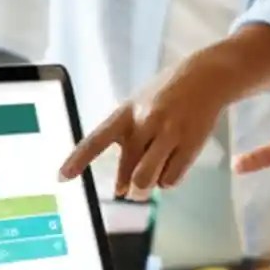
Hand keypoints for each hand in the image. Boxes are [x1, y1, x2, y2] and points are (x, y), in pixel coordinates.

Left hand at [60, 56, 230, 200]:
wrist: (207, 77)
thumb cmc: (167, 95)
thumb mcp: (140, 107)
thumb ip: (129, 141)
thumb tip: (123, 186)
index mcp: (128, 111)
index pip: (97, 139)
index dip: (78, 159)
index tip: (62, 177)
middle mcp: (147, 122)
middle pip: (129, 171)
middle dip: (127, 188)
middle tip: (126, 192)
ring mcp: (170, 133)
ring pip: (148, 179)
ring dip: (146, 188)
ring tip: (149, 181)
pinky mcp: (191, 144)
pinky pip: (171, 179)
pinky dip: (167, 180)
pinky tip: (170, 166)